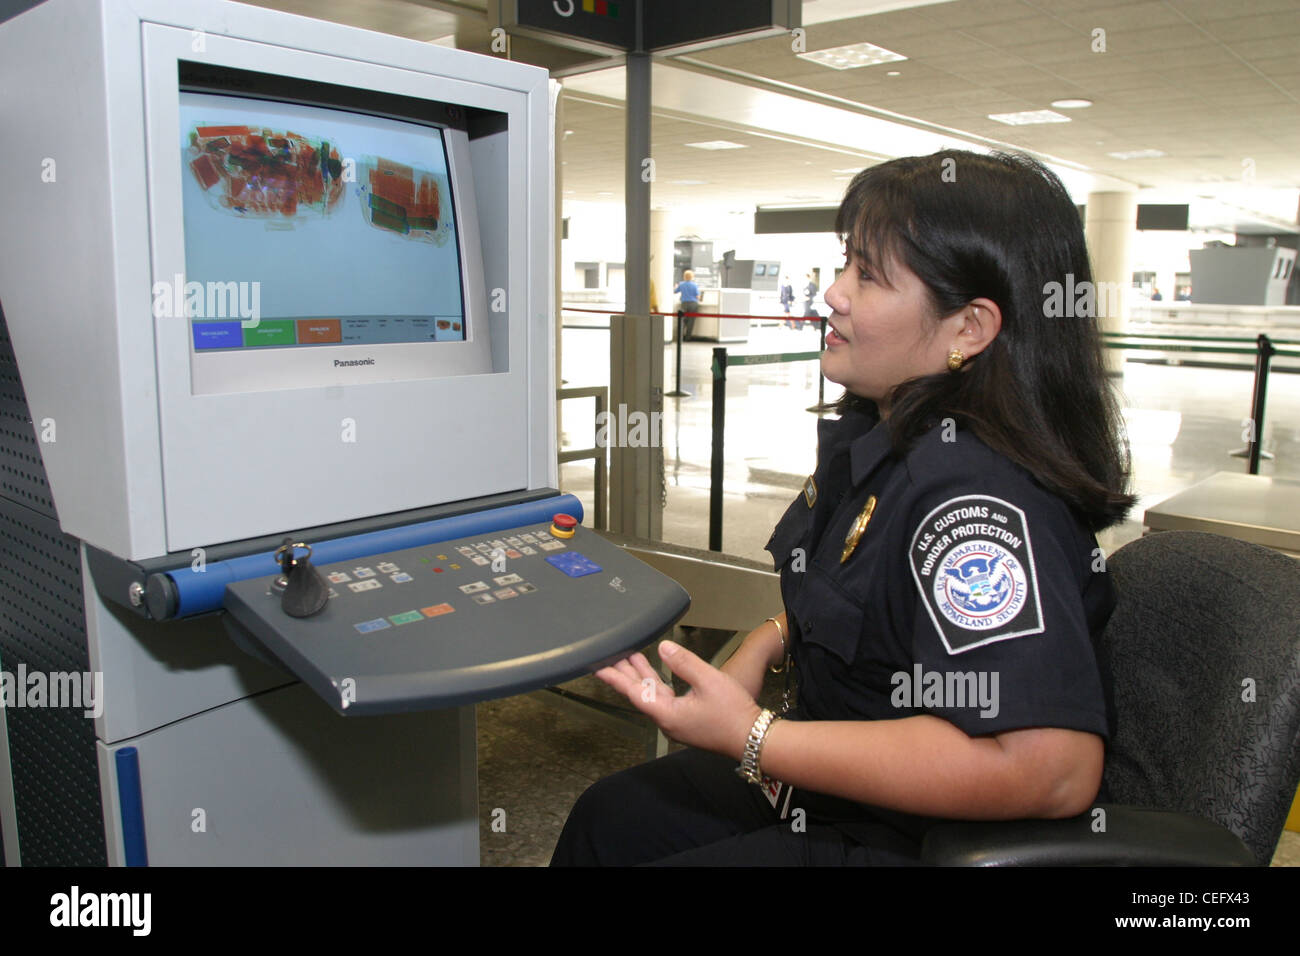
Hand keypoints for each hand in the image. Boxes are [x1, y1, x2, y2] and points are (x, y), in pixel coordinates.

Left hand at [595, 641, 761, 759]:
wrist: (753, 738)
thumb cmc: (733, 714)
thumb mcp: (709, 680)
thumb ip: (684, 663)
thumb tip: (664, 648)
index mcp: (667, 714)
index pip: (634, 692)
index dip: (615, 677)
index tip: (598, 667)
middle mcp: (667, 721)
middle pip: (640, 693)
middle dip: (625, 673)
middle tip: (609, 657)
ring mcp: (677, 722)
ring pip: (653, 695)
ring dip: (642, 676)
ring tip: (630, 657)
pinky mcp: (686, 721)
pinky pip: (665, 699)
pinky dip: (657, 684)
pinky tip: (656, 673)